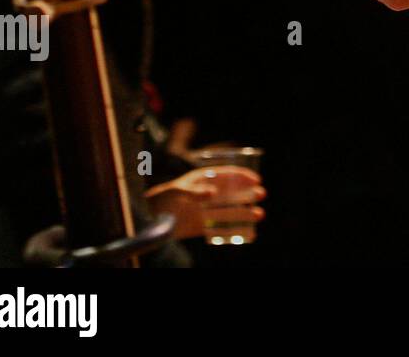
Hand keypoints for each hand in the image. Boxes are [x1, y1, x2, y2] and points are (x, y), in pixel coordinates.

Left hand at [145, 166, 264, 241]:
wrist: (146, 220)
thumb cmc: (161, 199)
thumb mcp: (176, 191)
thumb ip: (193, 191)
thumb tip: (213, 193)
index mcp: (203, 179)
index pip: (227, 174)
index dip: (242, 176)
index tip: (256, 179)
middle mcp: (208, 194)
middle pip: (232, 193)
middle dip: (248, 194)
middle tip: (262, 194)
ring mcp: (206, 210)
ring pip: (230, 211)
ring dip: (245, 213)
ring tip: (259, 215)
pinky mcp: (202, 226)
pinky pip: (221, 229)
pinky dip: (234, 231)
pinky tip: (248, 234)